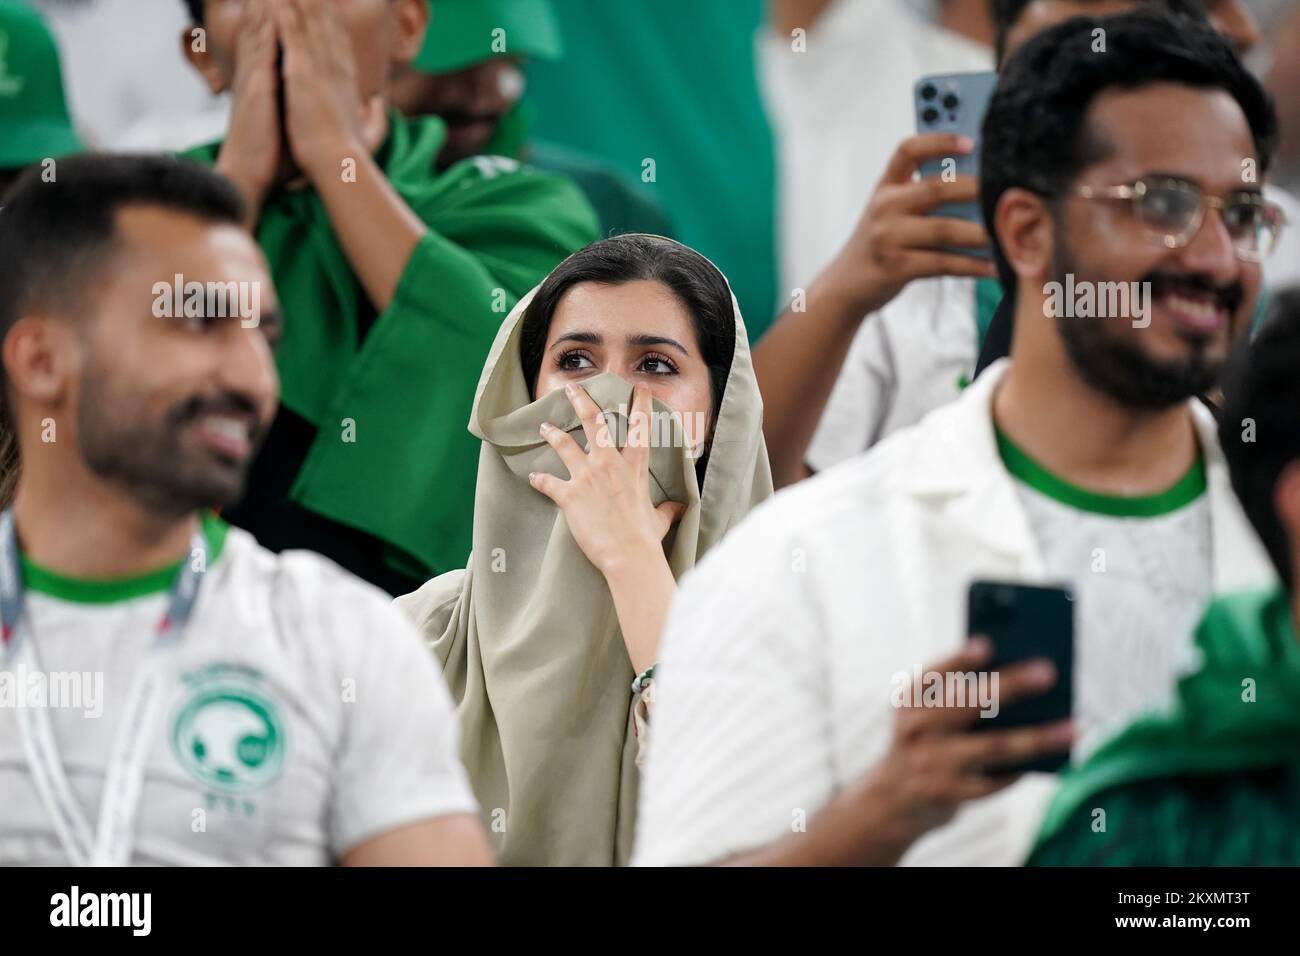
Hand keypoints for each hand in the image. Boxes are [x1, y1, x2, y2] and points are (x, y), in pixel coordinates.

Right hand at [214, 0, 281, 223]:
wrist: (250, 175)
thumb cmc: (270, 155)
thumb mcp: (286, 121)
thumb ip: (294, 105)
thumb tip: (311, 103)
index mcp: (267, 79)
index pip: (273, 37)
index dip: (281, 13)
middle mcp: (258, 71)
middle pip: (264, 23)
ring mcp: (255, 75)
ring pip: (259, 26)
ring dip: (266, 2)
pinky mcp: (257, 84)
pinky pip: (261, 45)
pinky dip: (267, 22)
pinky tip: (273, 3)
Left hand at [273, 0, 386, 184]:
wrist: (339, 162)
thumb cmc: (349, 153)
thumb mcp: (369, 130)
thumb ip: (375, 114)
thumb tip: (380, 104)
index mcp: (345, 76)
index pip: (337, 35)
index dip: (329, 12)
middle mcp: (335, 63)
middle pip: (324, 16)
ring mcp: (319, 64)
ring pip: (308, 16)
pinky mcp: (301, 70)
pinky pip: (289, 29)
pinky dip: (282, 8)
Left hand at [529, 383, 685, 578]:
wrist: (628, 554)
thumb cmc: (645, 538)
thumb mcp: (660, 519)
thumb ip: (667, 509)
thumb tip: (679, 508)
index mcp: (634, 467)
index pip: (639, 427)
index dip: (639, 404)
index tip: (638, 388)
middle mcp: (609, 464)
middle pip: (593, 422)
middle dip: (580, 402)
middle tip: (571, 389)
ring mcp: (587, 477)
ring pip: (565, 445)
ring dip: (552, 434)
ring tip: (544, 427)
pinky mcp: (569, 495)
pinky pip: (548, 482)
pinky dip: (540, 480)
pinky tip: (533, 478)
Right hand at [817, 133, 997, 316]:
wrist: (847, 284)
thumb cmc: (881, 243)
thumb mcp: (892, 211)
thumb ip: (923, 195)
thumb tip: (981, 186)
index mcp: (887, 186)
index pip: (909, 150)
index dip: (939, 141)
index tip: (971, 142)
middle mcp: (885, 207)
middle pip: (937, 189)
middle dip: (978, 190)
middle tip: (1009, 194)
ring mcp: (889, 237)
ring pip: (945, 230)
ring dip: (982, 234)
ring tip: (1007, 234)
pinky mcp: (897, 267)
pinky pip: (944, 263)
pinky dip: (972, 266)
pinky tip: (993, 265)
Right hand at [855, 638, 1072, 855]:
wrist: (893, 798)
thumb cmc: (926, 741)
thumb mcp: (926, 713)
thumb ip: (958, 695)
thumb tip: (1022, 680)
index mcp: (911, 700)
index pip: (935, 674)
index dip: (960, 659)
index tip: (988, 644)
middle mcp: (916, 728)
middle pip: (969, 704)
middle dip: (1010, 686)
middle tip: (1048, 671)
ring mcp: (931, 762)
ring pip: (992, 747)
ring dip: (1035, 737)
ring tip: (1071, 728)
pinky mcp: (947, 793)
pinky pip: (993, 780)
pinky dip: (1019, 769)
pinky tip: (1046, 760)